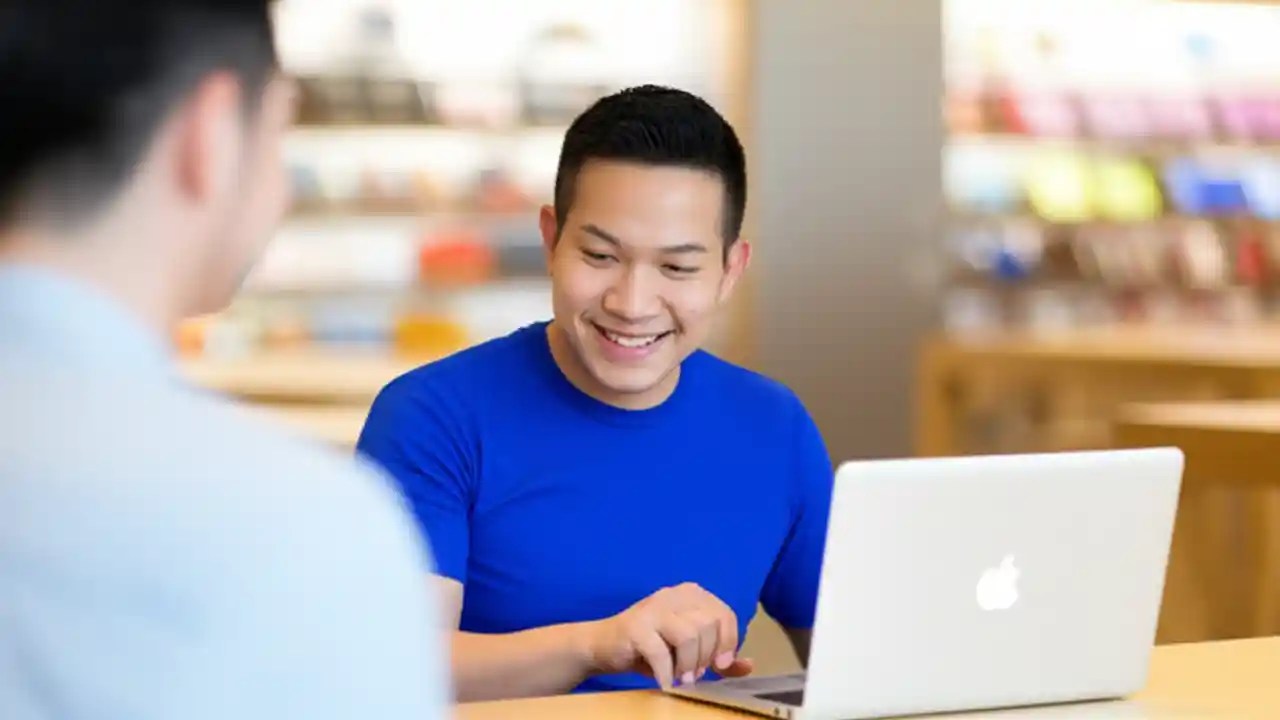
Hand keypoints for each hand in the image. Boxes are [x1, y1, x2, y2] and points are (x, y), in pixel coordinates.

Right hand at [586, 582, 753, 688]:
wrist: (602, 646)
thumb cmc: (649, 648)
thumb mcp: (688, 651)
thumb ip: (718, 657)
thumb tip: (748, 665)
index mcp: (691, 594)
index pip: (725, 615)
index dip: (727, 644)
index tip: (717, 666)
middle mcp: (673, 594)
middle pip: (709, 625)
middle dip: (706, 657)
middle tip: (693, 673)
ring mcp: (653, 608)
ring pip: (690, 635)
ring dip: (688, 665)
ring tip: (681, 678)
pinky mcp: (635, 626)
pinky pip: (661, 652)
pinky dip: (666, 673)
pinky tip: (664, 681)